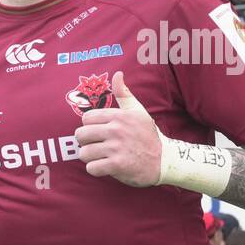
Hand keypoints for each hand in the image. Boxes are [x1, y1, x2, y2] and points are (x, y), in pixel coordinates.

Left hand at [73, 72, 162, 186]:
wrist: (164, 160)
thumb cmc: (147, 135)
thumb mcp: (138, 111)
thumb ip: (124, 94)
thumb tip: (117, 74)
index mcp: (119, 116)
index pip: (86, 118)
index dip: (89, 126)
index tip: (99, 132)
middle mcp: (117, 130)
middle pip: (80, 135)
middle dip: (86, 142)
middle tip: (97, 145)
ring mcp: (116, 148)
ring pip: (84, 153)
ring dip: (90, 157)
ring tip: (101, 157)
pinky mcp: (117, 165)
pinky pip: (91, 168)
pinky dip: (95, 169)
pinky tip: (105, 167)